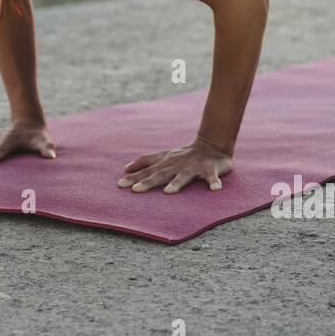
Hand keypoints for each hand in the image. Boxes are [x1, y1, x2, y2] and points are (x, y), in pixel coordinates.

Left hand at [117, 137, 232, 193]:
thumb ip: (145, 162)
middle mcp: (178, 164)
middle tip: (136, 190)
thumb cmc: (183, 155)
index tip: (119, 185)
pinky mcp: (211, 169)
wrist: (211, 144)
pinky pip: (212, 176)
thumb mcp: (163, 156)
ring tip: (168, 192)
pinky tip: (214, 189)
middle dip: (149, 182)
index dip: (134, 177)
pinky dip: (214, 182)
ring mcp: (194, 167)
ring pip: (184, 176)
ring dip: (177, 183)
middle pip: (161, 174)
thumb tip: (125, 168)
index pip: (147, 170)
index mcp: (166, 162)